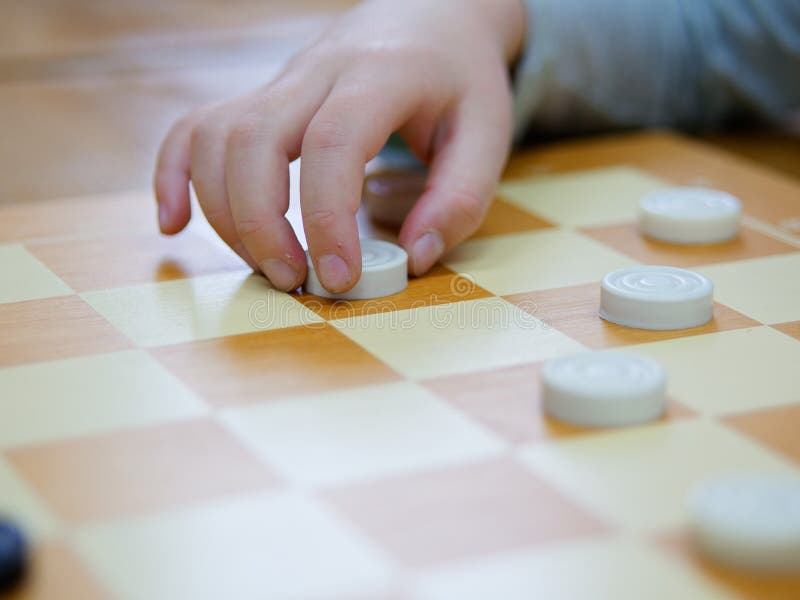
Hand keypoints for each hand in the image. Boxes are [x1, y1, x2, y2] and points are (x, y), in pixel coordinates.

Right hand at [154, 0, 524, 292]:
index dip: (326, 218)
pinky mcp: (261, 97)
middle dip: (260, 224)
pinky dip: (174, 175)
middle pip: (254, 138)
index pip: (333, 143)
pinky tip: (175, 223)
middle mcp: (319, 71)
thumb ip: (459, 199)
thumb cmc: (459, 81)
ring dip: (224, 212)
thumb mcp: (488, 134)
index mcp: (382, 75)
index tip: (338, 276)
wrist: (430, 19)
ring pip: (217, 136)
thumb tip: (414, 258)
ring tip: (267, 264)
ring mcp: (281, 81)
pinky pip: (195, 127)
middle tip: (293, 280)